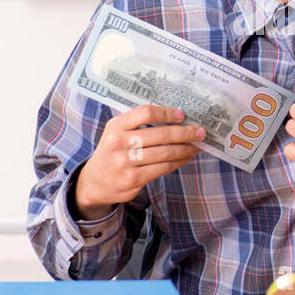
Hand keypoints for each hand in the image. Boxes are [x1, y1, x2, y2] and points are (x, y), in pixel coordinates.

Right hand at [72, 104, 204, 218]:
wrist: (94, 182)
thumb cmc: (112, 152)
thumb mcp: (116, 132)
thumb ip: (138, 124)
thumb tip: (175, 120)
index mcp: (116, 126)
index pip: (145, 113)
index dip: (167, 113)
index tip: (182, 115)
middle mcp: (119, 143)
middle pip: (160, 134)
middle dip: (185, 133)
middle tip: (200, 132)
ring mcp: (126, 162)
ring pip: (165, 153)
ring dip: (185, 149)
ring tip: (197, 146)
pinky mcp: (133, 179)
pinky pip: (162, 168)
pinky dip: (178, 162)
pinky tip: (185, 158)